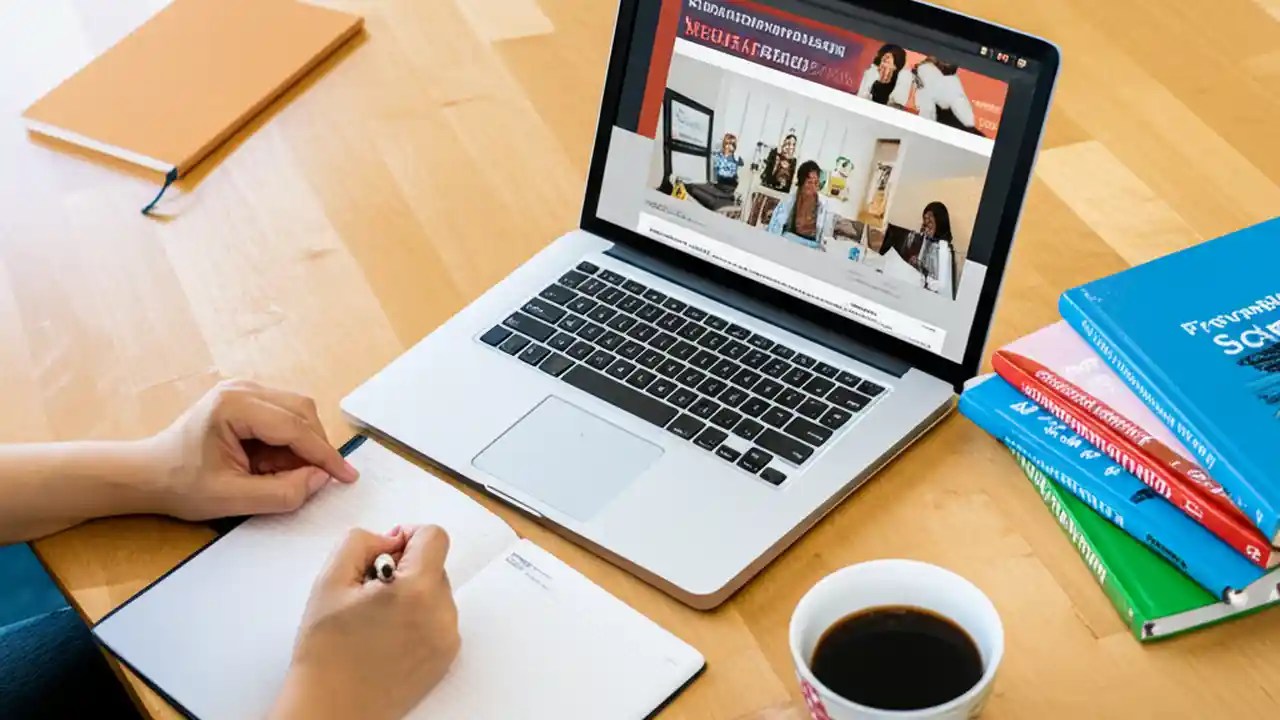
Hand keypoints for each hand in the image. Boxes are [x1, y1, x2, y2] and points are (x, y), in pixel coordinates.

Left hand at [149, 380, 357, 519]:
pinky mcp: (247, 398)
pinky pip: (285, 415)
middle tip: (310, 481)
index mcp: (233, 405)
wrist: (147, 474)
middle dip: (314, 448)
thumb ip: (282, 492)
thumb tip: (321, 478)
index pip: (294, 427)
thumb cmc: (181, 485)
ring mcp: (244, 389)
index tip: (347, 477)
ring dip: (302, 444)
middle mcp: (242, 388)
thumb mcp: (232, 499)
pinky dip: (289, 441)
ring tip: (280, 472)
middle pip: (302, 411)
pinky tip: (271, 462)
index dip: (324, 455)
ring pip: (298, 411)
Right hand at [273, 525, 460, 719]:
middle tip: (370, 594)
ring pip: (436, 594)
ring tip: (376, 621)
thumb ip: (362, 542)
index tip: (385, 554)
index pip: (434, 536)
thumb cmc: (326, 653)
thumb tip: (390, 539)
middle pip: (434, 566)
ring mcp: (447, 639)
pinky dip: (418, 620)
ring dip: (411, 596)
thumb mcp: (330, 580)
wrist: (331, 709)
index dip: (406, 537)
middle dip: (405, 570)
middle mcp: (442, 614)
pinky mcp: (446, 659)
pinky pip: (438, 620)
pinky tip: (387, 638)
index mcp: (417, 590)